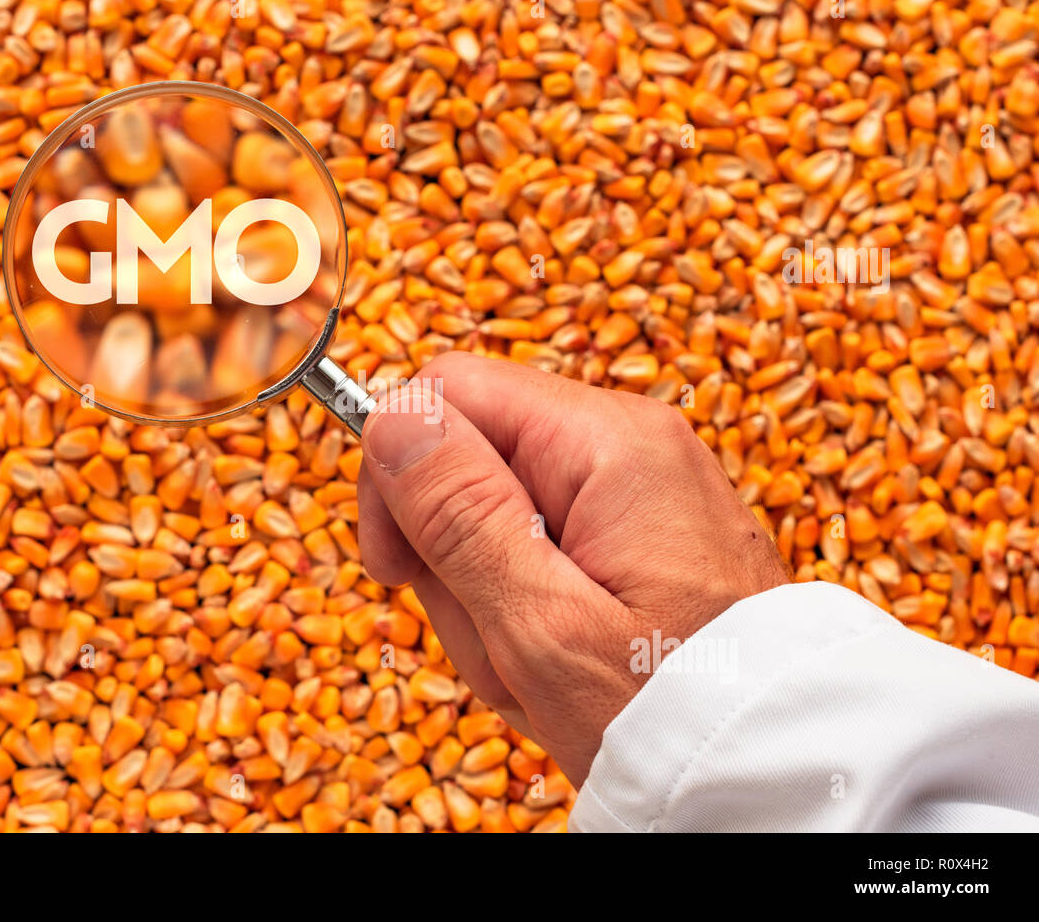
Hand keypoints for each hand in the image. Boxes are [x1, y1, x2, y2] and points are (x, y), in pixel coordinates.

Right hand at [356, 352, 789, 784]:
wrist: (773, 772)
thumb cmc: (672, 716)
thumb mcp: (542, 624)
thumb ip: (458, 514)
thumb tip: (390, 418)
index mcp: (609, 444)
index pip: (450, 392)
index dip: (397, 472)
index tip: (392, 569)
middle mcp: (627, 445)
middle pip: (470, 460)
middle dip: (456, 563)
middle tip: (504, 645)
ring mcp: (637, 490)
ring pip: (495, 518)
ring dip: (492, 607)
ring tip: (546, 674)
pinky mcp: (638, 534)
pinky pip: (540, 555)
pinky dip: (530, 618)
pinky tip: (565, 670)